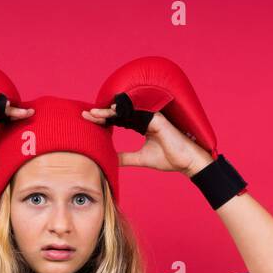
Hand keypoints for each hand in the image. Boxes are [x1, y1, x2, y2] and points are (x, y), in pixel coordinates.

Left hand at [82, 106, 213, 176]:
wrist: (186, 162)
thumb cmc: (168, 159)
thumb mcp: (140, 159)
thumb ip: (125, 157)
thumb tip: (109, 159)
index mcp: (142, 126)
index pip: (119, 120)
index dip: (104, 120)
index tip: (89, 121)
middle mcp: (146, 119)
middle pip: (120, 113)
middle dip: (102, 114)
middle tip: (86, 114)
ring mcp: (151, 117)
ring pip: (127, 110)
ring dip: (110, 111)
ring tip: (94, 113)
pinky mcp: (157, 118)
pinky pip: (138, 111)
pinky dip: (125, 110)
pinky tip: (113, 111)